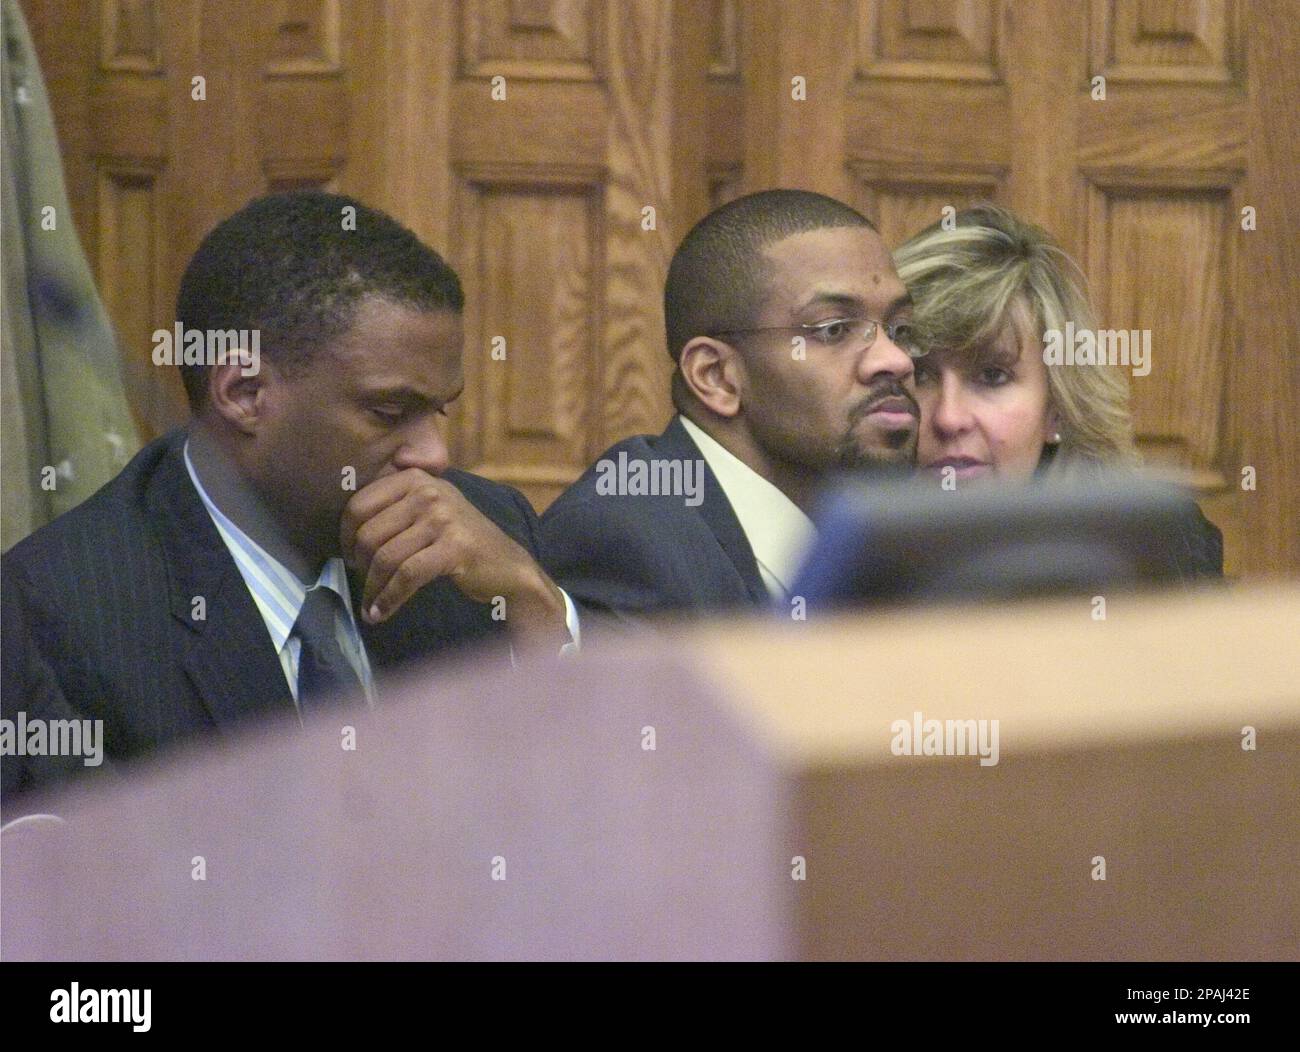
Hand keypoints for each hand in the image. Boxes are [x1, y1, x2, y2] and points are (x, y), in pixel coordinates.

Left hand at [340, 469, 566, 646]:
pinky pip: (406, 576)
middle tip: (363, 583)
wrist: (507, 565)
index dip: (345, 536)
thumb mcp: (429, 509)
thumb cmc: (461, 541)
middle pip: (369, 533)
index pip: (359, 505)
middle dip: (359, 565)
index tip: (349, 557)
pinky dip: (389, 598)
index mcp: (416, 479)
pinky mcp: (454, 547)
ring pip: (386, 557)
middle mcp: (429, 492)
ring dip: (372, 588)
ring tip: (370, 605)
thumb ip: (394, 507)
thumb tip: (345, 531)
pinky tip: (382, 612)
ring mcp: (443, 518)